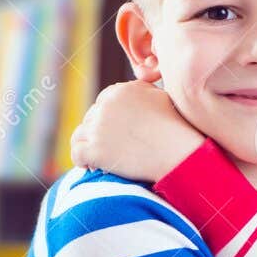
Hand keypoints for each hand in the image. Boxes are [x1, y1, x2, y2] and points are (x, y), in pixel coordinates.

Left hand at [69, 80, 205, 182]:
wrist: (179, 153)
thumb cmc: (177, 128)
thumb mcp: (161, 97)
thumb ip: (142, 91)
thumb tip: (136, 90)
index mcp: (120, 91)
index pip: (103, 102)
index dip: (108, 118)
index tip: (115, 132)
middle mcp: (106, 106)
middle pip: (91, 118)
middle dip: (99, 132)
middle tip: (110, 147)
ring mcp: (98, 128)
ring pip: (80, 134)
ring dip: (87, 144)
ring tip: (96, 157)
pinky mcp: (95, 150)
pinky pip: (76, 154)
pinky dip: (81, 160)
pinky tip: (90, 166)